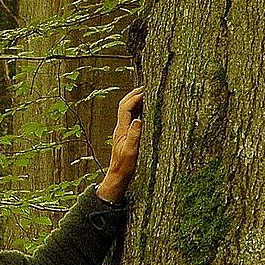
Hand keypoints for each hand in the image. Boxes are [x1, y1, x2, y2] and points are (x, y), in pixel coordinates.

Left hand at [97, 87, 144, 201]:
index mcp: (121, 130)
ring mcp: (123, 132)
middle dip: (134, 95)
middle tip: (146, 88)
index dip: (135, 98)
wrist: (117, 177)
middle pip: (124, 105)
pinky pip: (131, 118)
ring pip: (127, 110)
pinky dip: (138, 111)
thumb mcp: (131, 152)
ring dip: (135, 101)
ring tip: (147, 95)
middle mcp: (121, 128)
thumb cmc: (124, 167)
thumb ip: (134, 136)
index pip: (125, 107)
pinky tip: (145, 111)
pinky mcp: (126, 136)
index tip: (146, 91)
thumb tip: (139, 119)